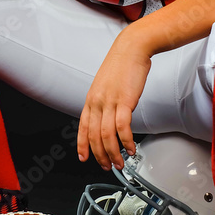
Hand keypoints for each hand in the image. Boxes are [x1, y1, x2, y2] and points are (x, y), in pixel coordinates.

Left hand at [77, 34, 151, 170]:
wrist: (132, 48)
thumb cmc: (122, 64)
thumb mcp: (107, 85)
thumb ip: (105, 101)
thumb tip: (109, 115)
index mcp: (91, 99)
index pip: (82, 127)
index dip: (82, 145)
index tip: (84, 157)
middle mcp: (97, 102)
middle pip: (93, 136)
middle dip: (100, 155)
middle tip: (107, 166)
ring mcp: (109, 102)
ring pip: (106, 135)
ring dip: (113, 153)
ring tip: (120, 163)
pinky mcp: (124, 101)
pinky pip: (122, 127)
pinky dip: (125, 141)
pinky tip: (130, 148)